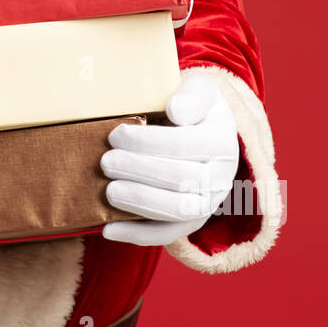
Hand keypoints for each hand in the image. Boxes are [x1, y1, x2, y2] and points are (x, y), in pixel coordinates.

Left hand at [99, 75, 238, 246]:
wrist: (204, 135)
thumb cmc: (192, 110)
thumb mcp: (198, 91)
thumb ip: (191, 95)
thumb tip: (176, 110)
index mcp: (221, 142)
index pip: (185, 145)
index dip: (147, 143)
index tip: (116, 135)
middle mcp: (221, 177)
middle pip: (182, 180)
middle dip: (139, 171)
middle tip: (106, 162)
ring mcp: (208, 203)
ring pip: (177, 211)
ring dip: (140, 202)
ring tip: (109, 191)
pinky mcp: (190, 222)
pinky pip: (167, 235)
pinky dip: (137, 235)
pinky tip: (108, 229)